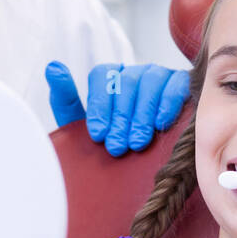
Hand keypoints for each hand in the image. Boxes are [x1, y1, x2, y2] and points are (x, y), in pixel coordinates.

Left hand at [45, 61, 189, 155]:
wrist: (146, 169)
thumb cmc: (115, 143)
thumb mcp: (84, 126)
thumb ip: (66, 99)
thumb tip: (52, 67)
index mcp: (112, 78)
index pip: (103, 75)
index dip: (99, 104)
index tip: (98, 134)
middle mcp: (136, 73)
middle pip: (127, 81)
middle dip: (120, 117)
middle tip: (117, 146)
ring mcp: (162, 76)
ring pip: (151, 80)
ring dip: (142, 113)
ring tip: (137, 142)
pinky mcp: (184, 84)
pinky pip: (177, 84)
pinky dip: (168, 102)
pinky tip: (161, 124)